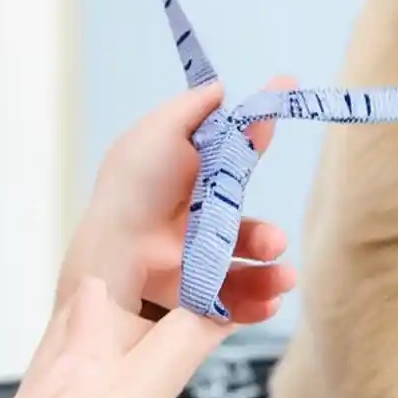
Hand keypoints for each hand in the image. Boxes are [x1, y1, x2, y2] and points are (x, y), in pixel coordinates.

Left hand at [61, 78, 297, 322]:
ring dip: (271, 275)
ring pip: (244, 273)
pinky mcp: (193, 305)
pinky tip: (271, 300)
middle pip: (242, 232)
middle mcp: (187, 228)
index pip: (227, 166)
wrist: (114, 257)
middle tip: (277, 241)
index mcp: (180, 188)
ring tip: (284, 277)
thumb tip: (223, 89)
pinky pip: (235, 308)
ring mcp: (189, 269)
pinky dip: (260, 305)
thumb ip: (192, 110)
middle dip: (266, 237)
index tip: (281, 120)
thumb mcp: (158, 134)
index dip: (254, 145)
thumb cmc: (134, 192)